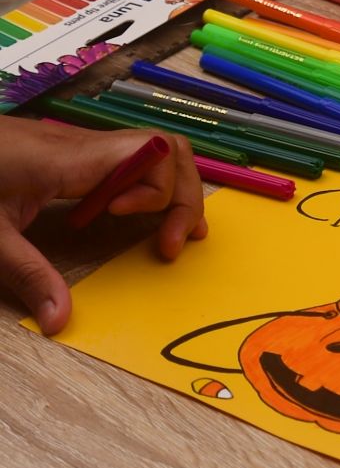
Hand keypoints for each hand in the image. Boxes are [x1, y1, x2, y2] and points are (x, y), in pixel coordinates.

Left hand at [0, 117, 207, 334]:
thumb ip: (28, 275)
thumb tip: (62, 322)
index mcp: (70, 159)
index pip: (152, 154)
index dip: (158, 191)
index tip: (122, 221)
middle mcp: (86, 146)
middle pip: (170, 150)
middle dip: (184, 196)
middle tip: (172, 243)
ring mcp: (83, 147)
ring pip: (160, 151)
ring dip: (175, 190)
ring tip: (172, 231)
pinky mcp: (76, 155)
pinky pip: (136, 161)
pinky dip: (153, 187)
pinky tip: (139, 217)